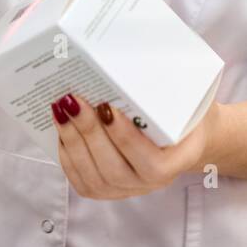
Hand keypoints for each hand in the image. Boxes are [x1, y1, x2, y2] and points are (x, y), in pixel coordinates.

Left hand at [50, 93, 225, 198]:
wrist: (183, 135)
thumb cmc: (182, 110)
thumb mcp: (186, 97)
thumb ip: (167, 87)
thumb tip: (133, 55)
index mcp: (177, 161)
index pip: (151, 162)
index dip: (125, 138)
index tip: (107, 106)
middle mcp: (152, 183)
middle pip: (114, 170)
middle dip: (90, 132)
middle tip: (73, 100)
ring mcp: (127, 190)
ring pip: (93, 177)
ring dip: (73, 141)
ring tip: (61, 109)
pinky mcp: (106, 190)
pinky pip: (80, 179)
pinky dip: (66, 154)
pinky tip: (60, 127)